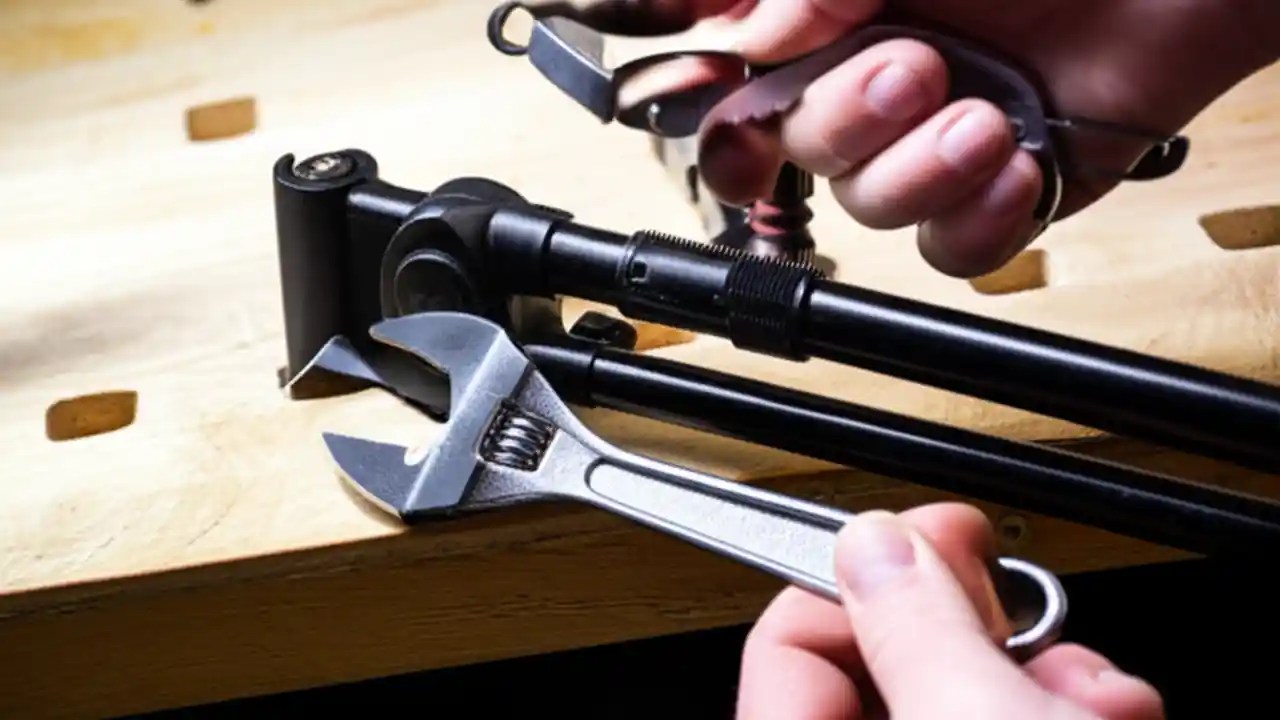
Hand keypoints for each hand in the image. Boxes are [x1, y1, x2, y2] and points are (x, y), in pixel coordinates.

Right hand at [616, 0, 1278, 276]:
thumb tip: (754, 31)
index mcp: (832, 6)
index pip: (722, 60)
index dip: (690, 86)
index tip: (706, 89)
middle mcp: (870, 68)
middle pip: (778, 151)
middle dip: (838, 123)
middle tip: (910, 70)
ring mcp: (932, 133)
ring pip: (863, 205)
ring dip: (914, 173)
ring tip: (982, 120)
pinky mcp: (1000, 187)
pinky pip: (948, 249)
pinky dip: (977, 220)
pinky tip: (1017, 163)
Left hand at [735, 503, 1165, 718]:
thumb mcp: (968, 714)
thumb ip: (914, 621)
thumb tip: (879, 542)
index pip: (789, 639)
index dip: (861, 575)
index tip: (932, 533)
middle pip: (888, 666)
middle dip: (976, 626)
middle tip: (1015, 596)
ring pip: (968, 702)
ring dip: (1048, 679)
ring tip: (1095, 691)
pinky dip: (1072, 716)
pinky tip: (1114, 714)